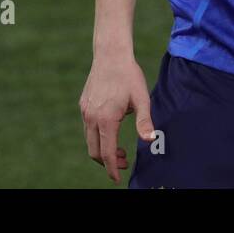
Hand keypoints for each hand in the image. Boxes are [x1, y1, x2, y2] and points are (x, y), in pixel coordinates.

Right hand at [78, 52, 154, 182]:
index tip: (118, 178)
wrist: (111, 54)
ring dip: (103, 149)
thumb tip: (150, 140)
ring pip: (89, 140)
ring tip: (121, 149)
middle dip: (108, 162)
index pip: (107, 153)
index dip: (112, 169)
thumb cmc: (129, 76)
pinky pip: (87, 128)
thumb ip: (145, 121)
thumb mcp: (141, 98)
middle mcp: (91, 118)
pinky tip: (111, 130)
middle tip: (125, 160)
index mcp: (106, 120)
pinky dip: (98, 137)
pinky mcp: (83, 105)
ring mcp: (85, 112)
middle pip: (95, 151)